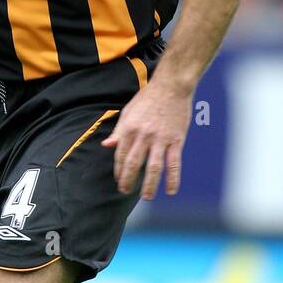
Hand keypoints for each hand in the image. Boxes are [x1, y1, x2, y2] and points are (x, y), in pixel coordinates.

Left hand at [101, 77, 192, 199]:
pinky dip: (173, 179)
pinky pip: (174, 163)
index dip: (118, 170)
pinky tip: (171, 190)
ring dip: (149, 185)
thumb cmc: (148, 98)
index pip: (121, 155)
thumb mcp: (128, 112)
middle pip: (133, 164)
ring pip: (153, 167)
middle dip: (128, 180)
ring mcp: (160, 139)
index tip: (119, 180)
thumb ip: (118, 131)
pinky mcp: (176, 140)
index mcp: (129, 129)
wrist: (171, 86)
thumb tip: (106, 146)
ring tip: (146, 196)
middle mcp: (143, 136)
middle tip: (125, 191)